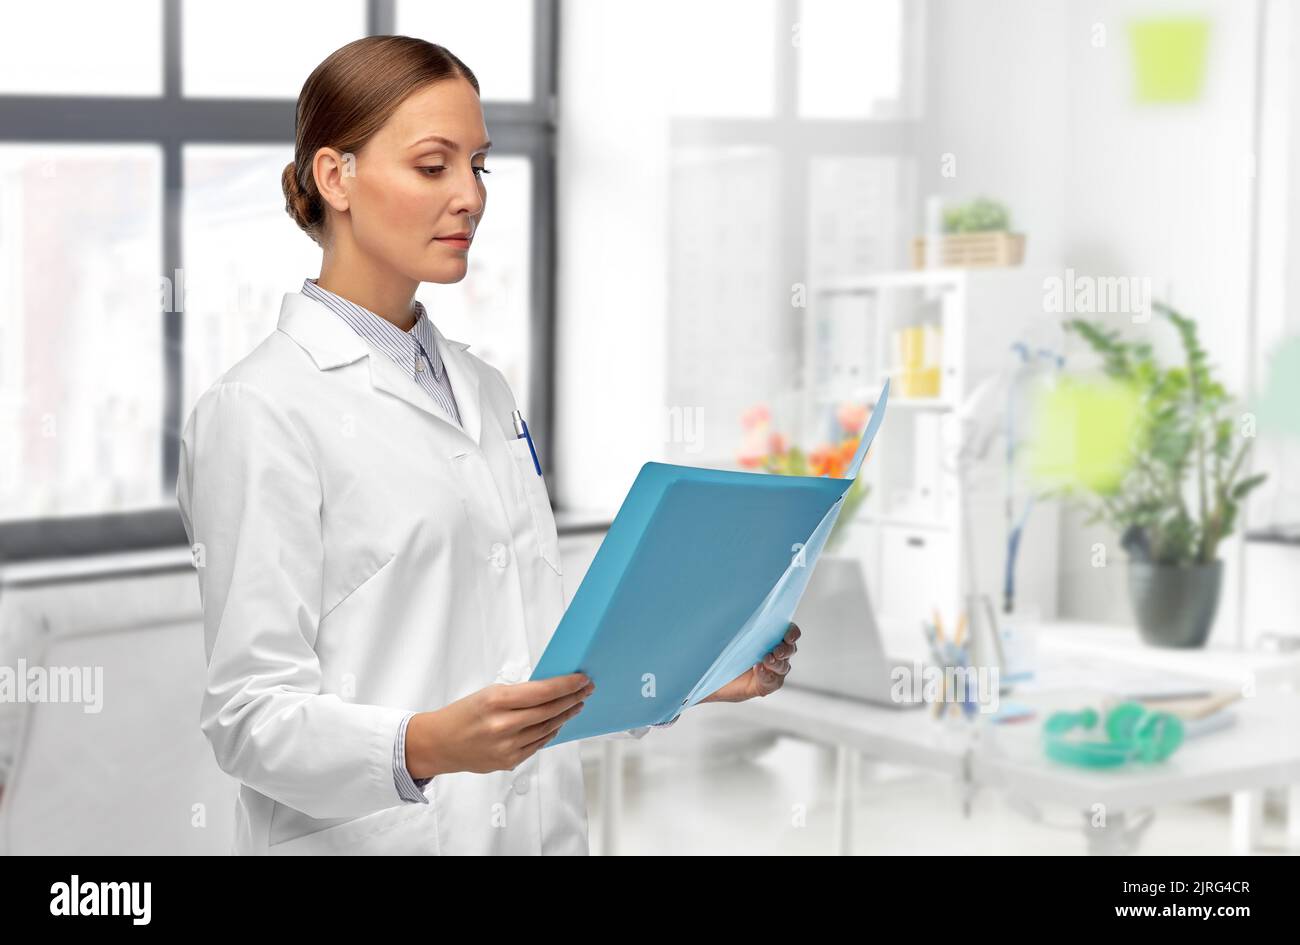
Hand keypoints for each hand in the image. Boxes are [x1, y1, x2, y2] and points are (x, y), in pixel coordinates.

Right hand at [406, 672, 592, 777]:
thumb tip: (551, 689)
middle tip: (585, 690)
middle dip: (571, 698)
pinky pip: (538, 745)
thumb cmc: (463, 714)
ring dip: (565, 715)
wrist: (439, 743)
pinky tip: (558, 723)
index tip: (581, 679)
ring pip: (547, 729)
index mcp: (496, 701)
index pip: (542, 691)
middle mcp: (503, 725)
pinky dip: (551, 732)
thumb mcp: (488, 694)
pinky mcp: (509, 762)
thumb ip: (518, 694)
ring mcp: (507, 747)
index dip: (566, 685)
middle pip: (549, 710)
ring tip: (576, 704)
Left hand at [700, 621, 799, 704]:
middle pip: (790, 650)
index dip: (792, 633)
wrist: (717, 675)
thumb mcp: (732, 634)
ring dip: (776, 663)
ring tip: (766, 659)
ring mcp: (774, 670)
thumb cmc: (725, 651)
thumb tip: (735, 608)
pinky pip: (771, 680)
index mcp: (773, 637)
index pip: (790, 632)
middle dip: (785, 649)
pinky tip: (758, 668)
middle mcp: (778, 653)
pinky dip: (765, 674)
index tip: (788, 636)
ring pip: (783, 666)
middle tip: (776, 650)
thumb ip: (740, 625)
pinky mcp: (766, 684)